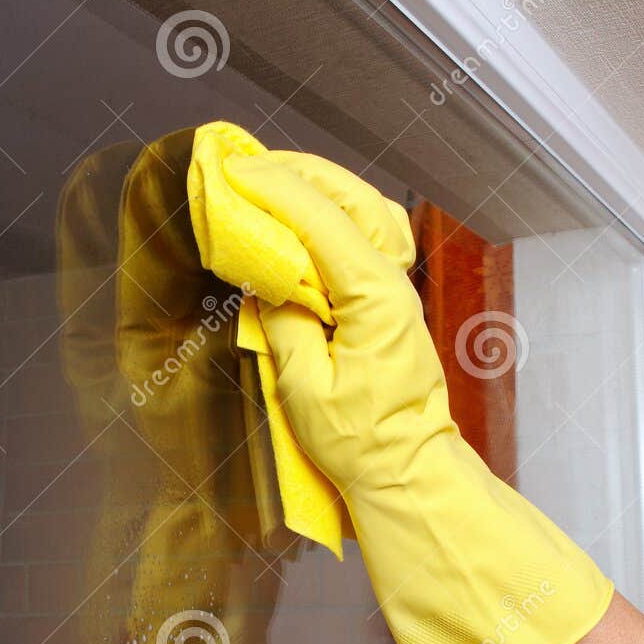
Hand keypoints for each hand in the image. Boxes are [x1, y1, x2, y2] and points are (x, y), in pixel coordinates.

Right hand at [227, 149, 613, 643]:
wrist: (409, 480)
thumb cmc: (362, 446)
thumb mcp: (304, 390)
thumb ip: (283, 324)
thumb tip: (266, 281)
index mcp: (374, 299)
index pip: (323, 220)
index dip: (277, 189)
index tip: (235, 170)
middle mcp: (392, 286)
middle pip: (351, 201)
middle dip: (299, 175)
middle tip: (247, 163)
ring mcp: (393, 295)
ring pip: (361, 216)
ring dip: (314, 191)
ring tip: (268, 181)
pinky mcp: (385, 310)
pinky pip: (358, 245)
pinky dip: (326, 221)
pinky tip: (296, 224)